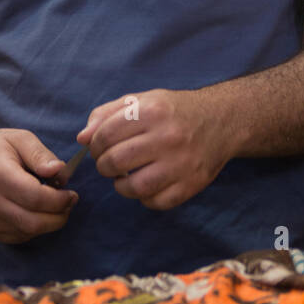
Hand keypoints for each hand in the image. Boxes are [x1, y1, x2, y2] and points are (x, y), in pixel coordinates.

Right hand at [0, 126, 78, 243]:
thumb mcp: (19, 138)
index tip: (71, 193)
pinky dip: (33, 228)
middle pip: (33, 222)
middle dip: (59, 216)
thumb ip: (40, 154)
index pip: (36, 197)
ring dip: (48, 223)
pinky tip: (36, 213)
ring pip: (27, 232)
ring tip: (54, 206)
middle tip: (69, 203)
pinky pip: (17, 237)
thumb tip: (60, 171)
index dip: (60, 200)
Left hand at [76, 87, 233, 210]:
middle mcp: (167, 137)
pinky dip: (144, 198)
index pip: (106, 134)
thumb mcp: (140, 100)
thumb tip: (82, 138)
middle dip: (103, 166)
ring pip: (135, 187)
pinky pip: (157, 202)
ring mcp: (182, 163)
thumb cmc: (172, 110)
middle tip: (108, 163)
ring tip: (123, 177)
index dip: (94, 145)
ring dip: (120, 185)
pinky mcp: (192, 184)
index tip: (97, 148)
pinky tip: (145, 185)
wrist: (220, 120)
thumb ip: (106, 114)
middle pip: (116, 161)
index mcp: (152, 111)